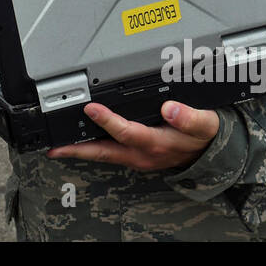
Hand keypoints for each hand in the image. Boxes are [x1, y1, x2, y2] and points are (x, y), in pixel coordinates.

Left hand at [46, 100, 218, 171]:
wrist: (210, 152)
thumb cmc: (204, 135)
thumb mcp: (204, 124)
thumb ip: (189, 117)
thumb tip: (170, 108)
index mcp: (158, 144)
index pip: (127, 132)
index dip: (108, 120)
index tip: (91, 107)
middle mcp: (143, 155)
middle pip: (105, 153)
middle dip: (78, 150)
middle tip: (55, 147)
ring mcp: (137, 158)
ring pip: (104, 155)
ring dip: (81, 151)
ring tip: (58, 146)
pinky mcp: (135, 157)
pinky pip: (109, 154)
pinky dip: (93, 149)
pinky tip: (81, 143)